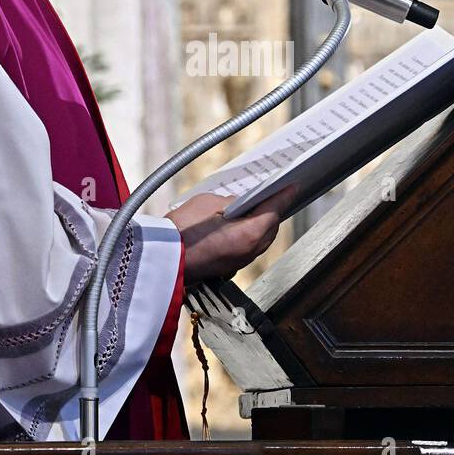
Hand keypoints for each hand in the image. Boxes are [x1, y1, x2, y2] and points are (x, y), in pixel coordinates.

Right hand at [165, 185, 298, 287]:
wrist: (161, 260)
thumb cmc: (181, 231)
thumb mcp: (208, 203)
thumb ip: (230, 202)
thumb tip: (238, 205)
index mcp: (250, 234)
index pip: (274, 210)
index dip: (284, 196)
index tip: (292, 187)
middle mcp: (250, 251)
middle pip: (270, 228)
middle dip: (272, 210)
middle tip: (271, 193)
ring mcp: (240, 262)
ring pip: (259, 240)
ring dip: (260, 224)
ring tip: (255, 207)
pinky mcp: (228, 268)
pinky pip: (246, 248)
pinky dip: (247, 235)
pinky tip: (238, 224)